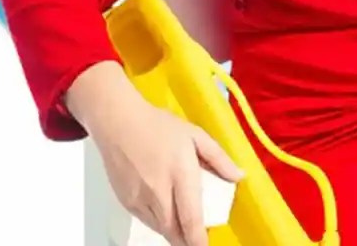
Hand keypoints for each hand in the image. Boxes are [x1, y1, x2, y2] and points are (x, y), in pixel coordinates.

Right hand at [75, 67, 243, 245]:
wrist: (118, 123)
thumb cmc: (158, 126)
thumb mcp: (196, 136)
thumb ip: (219, 158)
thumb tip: (239, 176)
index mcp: (180, 173)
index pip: (190, 216)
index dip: (198, 238)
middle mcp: (158, 190)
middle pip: (173, 230)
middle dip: (187, 241)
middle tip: (199, 241)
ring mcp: (139, 198)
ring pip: (159, 228)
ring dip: (174, 234)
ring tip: (186, 232)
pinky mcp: (126, 201)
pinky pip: (146, 221)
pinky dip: (158, 224)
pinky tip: (168, 218)